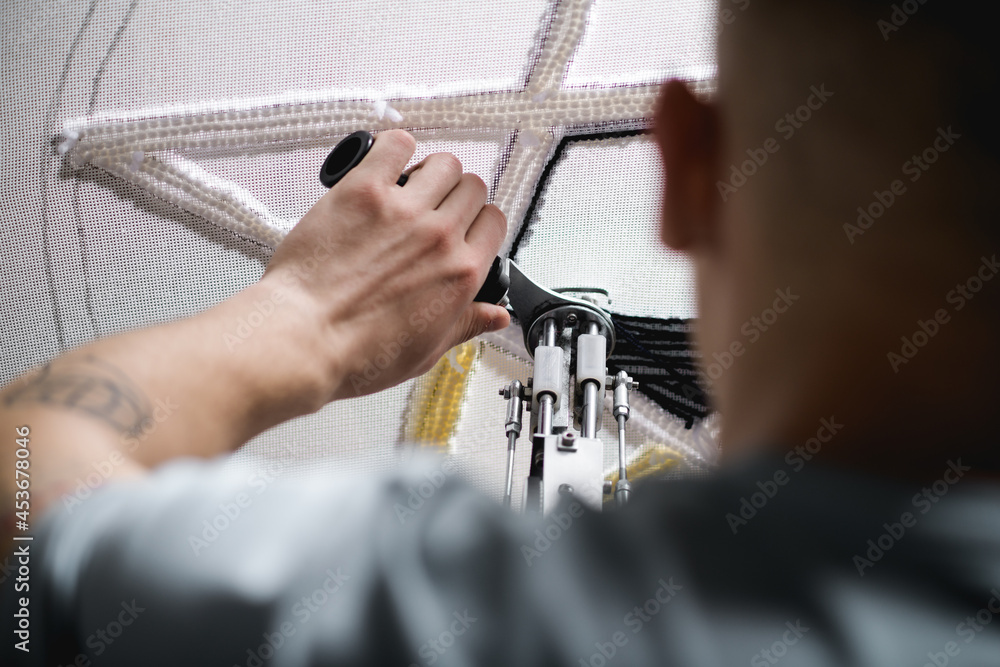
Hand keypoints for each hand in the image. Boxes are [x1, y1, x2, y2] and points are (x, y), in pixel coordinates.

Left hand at [264, 130, 509, 399]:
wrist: (303, 339)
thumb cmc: (356, 351)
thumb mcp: (427, 351)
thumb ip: (466, 324)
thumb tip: (495, 315)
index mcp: (462, 274)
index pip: (494, 223)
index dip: (479, 222)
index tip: (462, 226)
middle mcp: (440, 236)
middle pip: (472, 188)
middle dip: (456, 195)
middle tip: (432, 208)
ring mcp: (403, 210)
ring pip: (444, 163)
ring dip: (431, 171)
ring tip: (409, 186)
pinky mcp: (363, 191)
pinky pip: (395, 145)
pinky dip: (394, 148)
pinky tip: (384, 162)